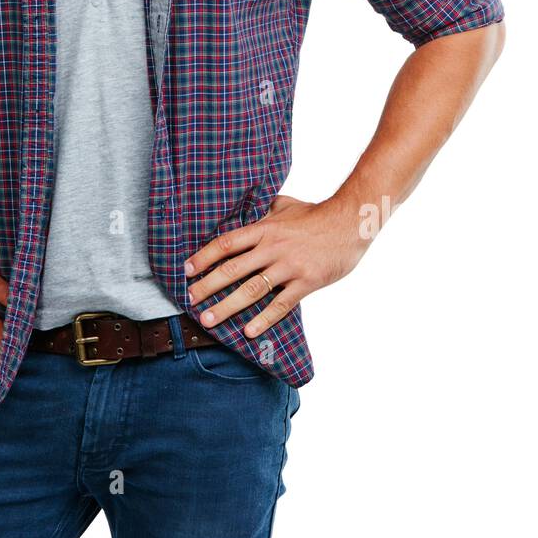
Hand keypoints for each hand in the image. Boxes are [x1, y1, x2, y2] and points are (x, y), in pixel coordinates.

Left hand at [183, 193, 366, 337]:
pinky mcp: (306, 282)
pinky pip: (281, 304)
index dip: (204, 257)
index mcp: (265, 228)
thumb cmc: (316, 214)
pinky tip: (249, 331)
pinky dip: (264, 319)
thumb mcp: (285, 206)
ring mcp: (289, 266)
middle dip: (207, 285)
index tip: (187, 270)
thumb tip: (250, 211)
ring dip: (227, 306)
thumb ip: (265, 211)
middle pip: (232, 269)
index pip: (227, 243)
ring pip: (251, 290)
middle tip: (189, 299)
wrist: (351, 223)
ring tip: (208, 319)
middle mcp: (272, 248)